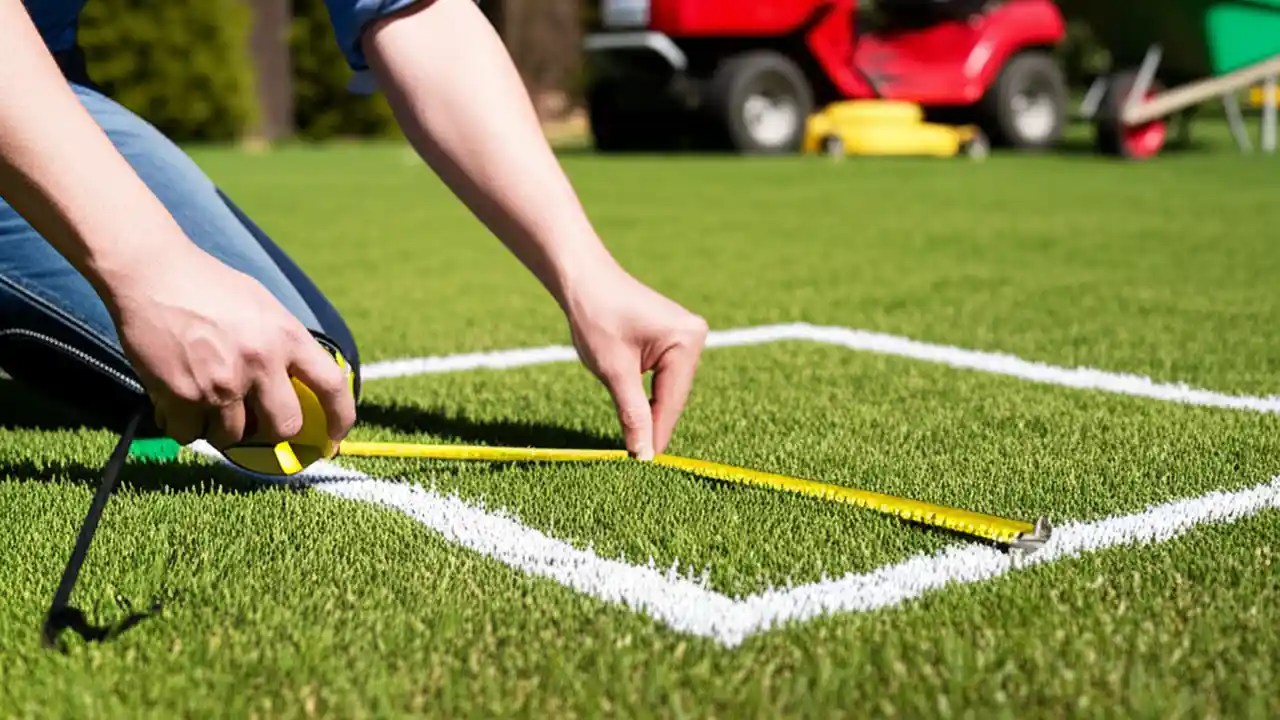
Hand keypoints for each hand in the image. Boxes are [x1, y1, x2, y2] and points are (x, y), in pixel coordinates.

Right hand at [102, 244, 355, 448]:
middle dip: (270, 432)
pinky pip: (189, 434)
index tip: (332, 438)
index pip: (332, 385)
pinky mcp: (182, 395)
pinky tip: (176, 405)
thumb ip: (283, 343)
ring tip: (204, 403)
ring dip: (220, 429)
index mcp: (287, 336)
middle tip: (253, 421)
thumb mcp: (263, 305)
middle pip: (284, 426)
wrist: (152, 272)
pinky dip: (183, 427)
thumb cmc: (207, 285)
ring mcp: (222, 382)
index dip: (340, 418)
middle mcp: (260, 362)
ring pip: (232, 437)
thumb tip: (299, 383)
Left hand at [563, 266, 707, 459]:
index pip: (672, 399)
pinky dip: (650, 393)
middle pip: (674, 395)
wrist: (583, 279)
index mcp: (686, 340)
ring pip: (669, 388)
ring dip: (652, 409)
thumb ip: (632, 413)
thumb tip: (643, 454)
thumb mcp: (613, 371)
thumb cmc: (596, 316)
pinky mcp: (675, 338)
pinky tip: (639, 412)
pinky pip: (665, 376)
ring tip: (638, 441)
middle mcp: (695, 336)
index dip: (657, 433)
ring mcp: (687, 336)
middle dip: (655, 422)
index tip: (646, 464)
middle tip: (639, 459)